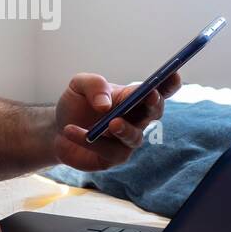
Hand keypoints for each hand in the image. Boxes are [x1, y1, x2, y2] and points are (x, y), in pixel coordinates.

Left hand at [52, 71, 181, 170]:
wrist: (57, 129)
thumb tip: (106, 104)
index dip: (169, 83)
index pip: (158, 89)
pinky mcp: (113, 158)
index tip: (173, 73)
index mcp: (133, 97)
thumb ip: (94, 85)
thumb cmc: (76, 105)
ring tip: (112, 123)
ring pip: (135, 137)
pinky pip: (107, 150)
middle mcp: (135, 119)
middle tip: (149, 95)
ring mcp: (126, 140)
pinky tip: (70, 130)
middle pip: (154, 112)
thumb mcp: (79, 85)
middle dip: (154, 104)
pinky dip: (88, 140)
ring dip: (126, 129)